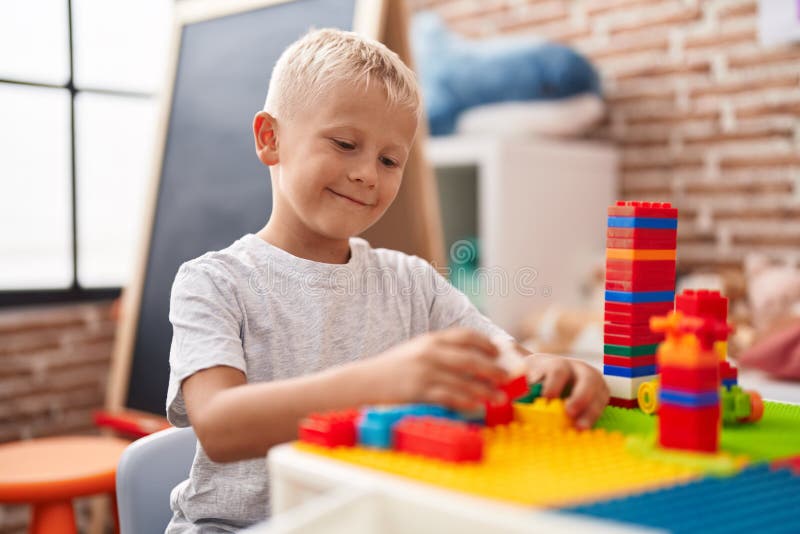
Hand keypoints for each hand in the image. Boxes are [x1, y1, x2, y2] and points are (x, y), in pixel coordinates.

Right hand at [361, 327, 508, 410]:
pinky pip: (449, 396)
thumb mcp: (415, 353)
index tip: (499, 353)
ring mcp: (424, 371)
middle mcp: (430, 352)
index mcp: (430, 339)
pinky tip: (477, 407)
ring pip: (464, 380)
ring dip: (485, 390)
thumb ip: (439, 354)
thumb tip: (470, 364)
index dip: (486, 344)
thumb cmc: (391, 370)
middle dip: (493, 369)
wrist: (363, 382)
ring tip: (500, 398)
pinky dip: (466, 401)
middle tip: (507, 378)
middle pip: (471, 358)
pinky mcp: (419, 390)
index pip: (465, 336)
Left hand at [525, 353, 609, 429]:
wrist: (544, 374)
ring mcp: (592, 381)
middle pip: (587, 378)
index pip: (558, 370)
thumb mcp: (524, 379)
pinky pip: (602, 404)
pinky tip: (586, 429)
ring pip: (599, 392)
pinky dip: (595, 416)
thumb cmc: (532, 379)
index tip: (547, 398)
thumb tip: (518, 400)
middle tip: (569, 412)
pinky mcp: (599, 394)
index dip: (554, 384)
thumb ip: (523, 389)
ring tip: (580, 427)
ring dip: (591, 411)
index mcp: (556, 363)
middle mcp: (578, 369)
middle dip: (580, 396)